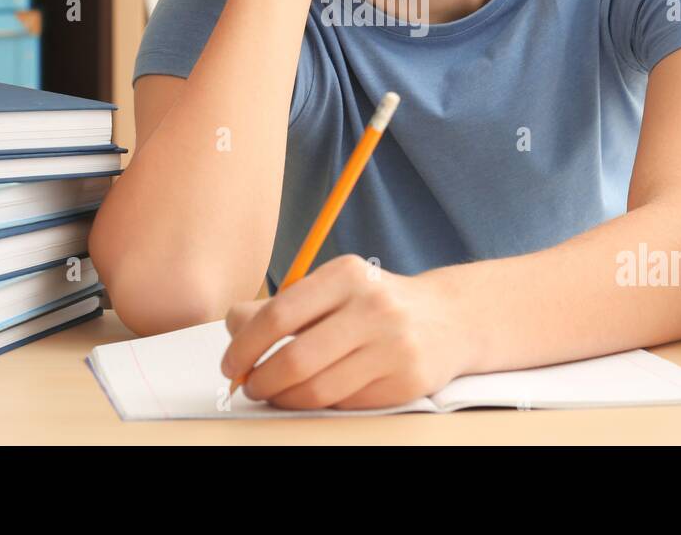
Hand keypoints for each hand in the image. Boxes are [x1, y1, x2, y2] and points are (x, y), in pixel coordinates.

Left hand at [220, 255, 473, 409]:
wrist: (449, 319)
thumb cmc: (376, 304)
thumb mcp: (334, 289)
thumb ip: (282, 305)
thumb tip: (233, 325)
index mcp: (347, 275)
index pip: (278, 314)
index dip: (244, 346)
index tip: (231, 364)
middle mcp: (373, 306)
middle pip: (295, 358)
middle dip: (260, 380)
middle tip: (250, 387)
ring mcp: (393, 345)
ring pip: (318, 389)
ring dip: (285, 399)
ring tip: (275, 394)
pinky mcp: (406, 380)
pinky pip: (346, 403)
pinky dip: (319, 405)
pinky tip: (314, 395)